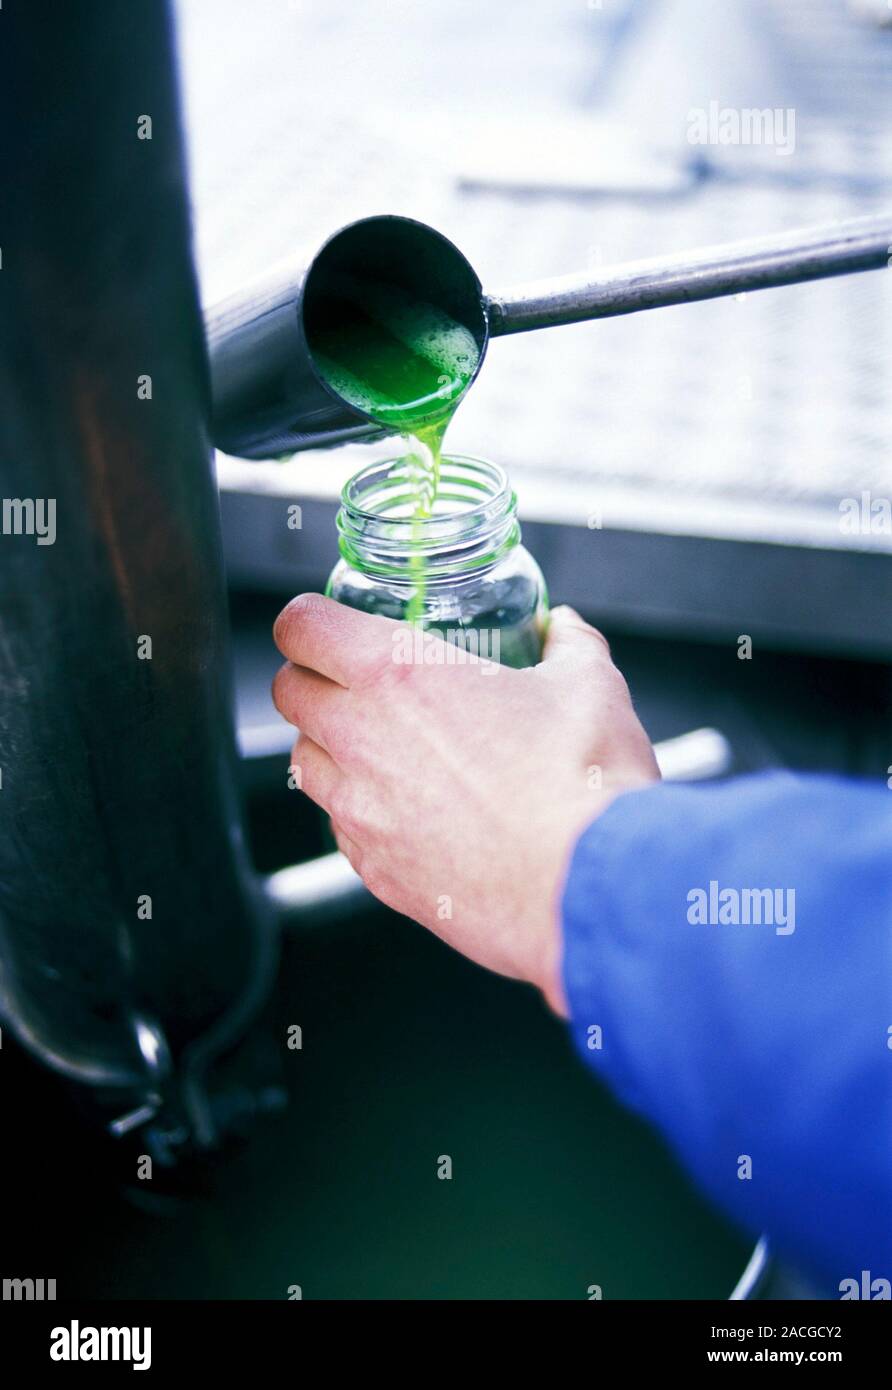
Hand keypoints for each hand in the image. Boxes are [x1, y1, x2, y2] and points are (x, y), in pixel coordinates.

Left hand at [272, 595, 659, 1014]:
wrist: (588, 890)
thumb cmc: (585, 784)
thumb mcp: (589, 684)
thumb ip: (568, 643)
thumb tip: (562, 629)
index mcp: (397, 675)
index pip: (302, 627)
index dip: (309, 618)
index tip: (328, 621)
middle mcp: (361, 740)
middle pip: (287, 692)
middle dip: (311, 676)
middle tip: (355, 678)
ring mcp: (361, 812)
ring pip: (302, 761)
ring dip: (327, 745)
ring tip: (381, 744)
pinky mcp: (375, 870)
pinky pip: (339, 827)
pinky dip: (358, 810)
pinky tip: (409, 808)